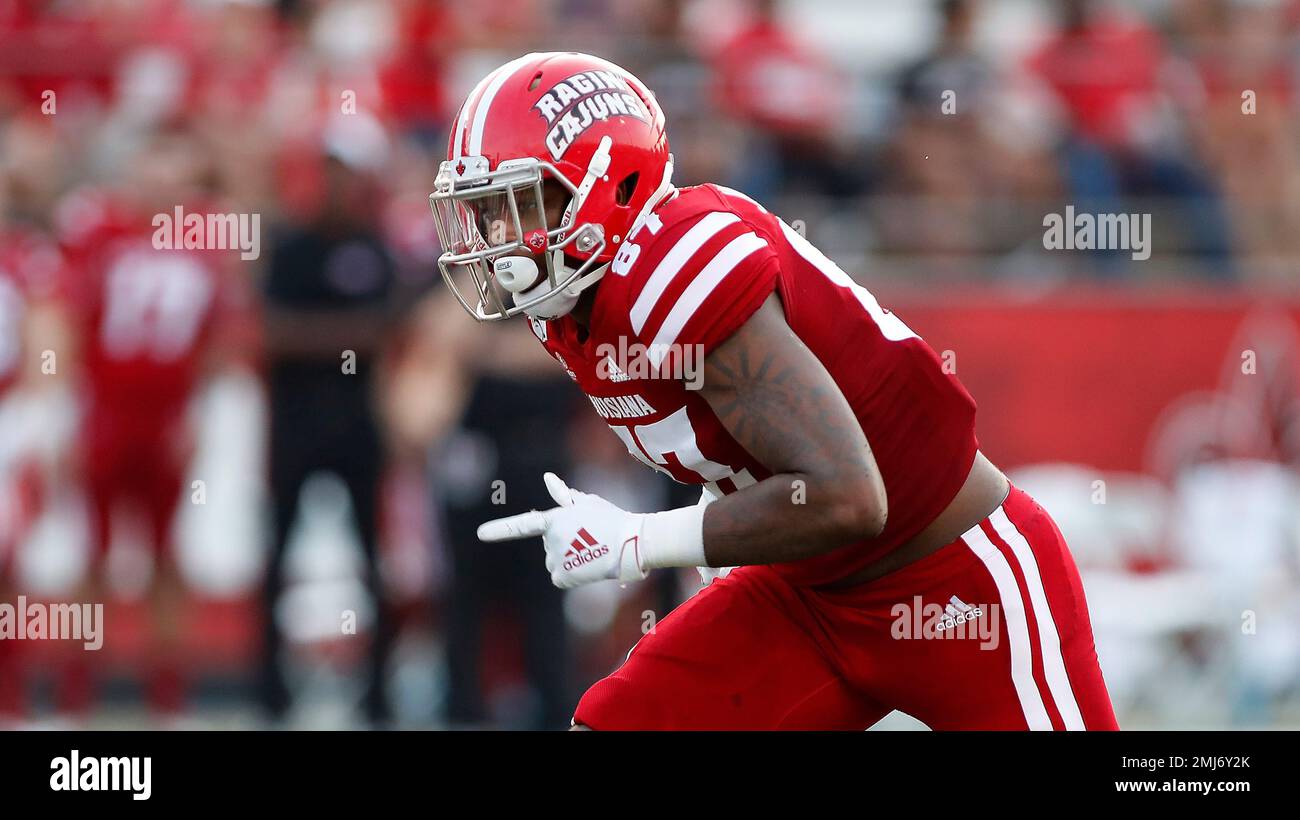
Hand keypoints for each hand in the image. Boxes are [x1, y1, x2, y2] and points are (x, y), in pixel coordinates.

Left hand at [477, 472, 648, 588]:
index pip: (522, 525)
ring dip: (570, 559)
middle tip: (590, 538)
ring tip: (593, 551)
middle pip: (550, 546)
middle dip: (566, 543)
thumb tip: (547, 478)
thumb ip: (563, 495)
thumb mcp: (587, 503)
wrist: (629, 543)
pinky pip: (561, 576)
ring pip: (556, 562)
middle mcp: (550, 540)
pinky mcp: (562, 576)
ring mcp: (555, 559)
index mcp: (553, 520)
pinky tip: (589, 566)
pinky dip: (573, 574)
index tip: (481, 534)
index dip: (500, 529)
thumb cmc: (610, 519)